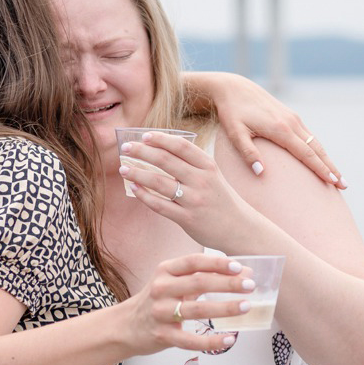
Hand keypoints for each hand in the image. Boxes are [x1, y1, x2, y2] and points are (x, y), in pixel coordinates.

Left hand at [118, 131, 264, 245]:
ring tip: (123, 168)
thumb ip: (192, 163)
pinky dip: (144, 195)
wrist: (240, 228)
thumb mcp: (213, 175)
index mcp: (208, 165)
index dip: (160, 138)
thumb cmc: (221, 199)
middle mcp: (202, 180)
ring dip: (137, 173)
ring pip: (159, 182)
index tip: (143, 135)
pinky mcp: (187, 218)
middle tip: (126, 148)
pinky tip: (134, 188)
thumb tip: (161, 149)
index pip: (181, 145)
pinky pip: (160, 205)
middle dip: (142, 152)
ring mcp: (194, 200)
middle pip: (165, 160)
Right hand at [120, 253, 249, 356]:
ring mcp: (161, 313)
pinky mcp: (162, 336)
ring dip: (225, 308)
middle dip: (228, 284)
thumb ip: (199, 277)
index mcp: (165, 271)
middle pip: (199, 283)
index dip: (217, 263)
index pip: (193, 262)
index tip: (239, 266)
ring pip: (197, 310)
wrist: (125, 326)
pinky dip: (211, 341)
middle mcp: (161, 289)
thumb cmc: (156, 301)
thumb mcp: (171, 282)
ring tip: (246, 306)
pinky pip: (190, 340)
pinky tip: (229, 339)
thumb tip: (239, 273)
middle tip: (250, 285)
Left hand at [190, 70, 344, 187]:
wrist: (234, 88)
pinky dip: (318, 149)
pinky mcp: (290, 116)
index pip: (306, 153)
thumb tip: (261, 173)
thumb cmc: (231, 112)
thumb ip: (247, 152)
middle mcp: (292, 123)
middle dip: (331, 167)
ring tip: (337, 176)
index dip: (321, 169)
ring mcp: (293, 118)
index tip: (334, 181)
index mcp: (280, 129)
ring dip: (327, 159)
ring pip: (315, 142)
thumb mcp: (234, 133)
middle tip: (344, 185)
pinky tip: (320, 159)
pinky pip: (309, 136)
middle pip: (317, 149)